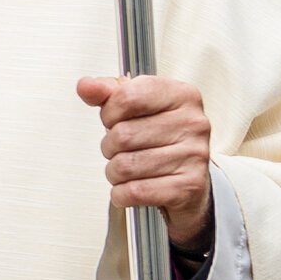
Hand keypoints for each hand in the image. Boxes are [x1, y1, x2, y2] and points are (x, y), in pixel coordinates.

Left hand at [78, 75, 212, 247]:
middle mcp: (193, 123)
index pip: (127, 97)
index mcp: (181, 95)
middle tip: (121, 149)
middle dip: (110, 146)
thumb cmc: (160, 138)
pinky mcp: (189, 186)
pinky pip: (136, 191)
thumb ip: (107, 92)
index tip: (113, 119)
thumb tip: (86, 86)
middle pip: (123, 135)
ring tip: (127, 168)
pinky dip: (122, 193)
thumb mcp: (136, 105)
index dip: (109, 112)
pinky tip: (131, 187)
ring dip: (114, 172)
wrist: (187, 178)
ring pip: (126, 166)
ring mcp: (194, 155)